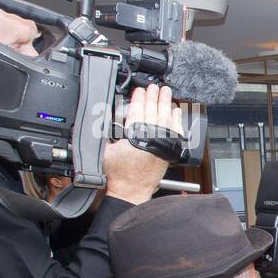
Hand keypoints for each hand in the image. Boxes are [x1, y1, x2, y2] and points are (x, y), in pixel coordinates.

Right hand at [106, 85, 182, 203]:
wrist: (132, 190)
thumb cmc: (118, 173)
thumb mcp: (103, 151)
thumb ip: (103, 133)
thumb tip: (101, 118)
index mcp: (134, 135)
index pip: (137, 110)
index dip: (139, 98)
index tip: (140, 90)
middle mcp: (151, 137)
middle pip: (153, 111)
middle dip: (153, 97)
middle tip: (154, 86)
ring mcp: (162, 143)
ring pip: (165, 117)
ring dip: (165, 103)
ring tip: (166, 92)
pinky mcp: (170, 149)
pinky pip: (175, 130)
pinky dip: (175, 119)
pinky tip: (175, 110)